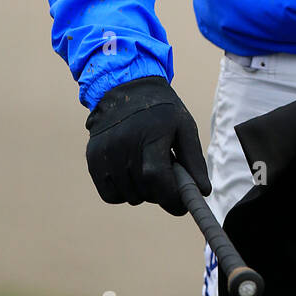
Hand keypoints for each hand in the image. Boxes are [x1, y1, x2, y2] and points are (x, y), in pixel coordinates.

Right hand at [85, 76, 210, 216]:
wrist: (126, 89)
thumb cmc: (162, 111)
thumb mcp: (184, 127)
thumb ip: (194, 160)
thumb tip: (203, 192)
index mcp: (150, 133)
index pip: (156, 176)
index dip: (171, 197)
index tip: (182, 206)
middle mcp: (123, 143)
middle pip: (144, 190)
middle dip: (161, 194)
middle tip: (167, 179)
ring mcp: (105, 152)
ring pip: (129, 196)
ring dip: (143, 193)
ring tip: (148, 168)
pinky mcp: (92, 159)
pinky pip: (110, 195)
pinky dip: (124, 193)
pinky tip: (132, 175)